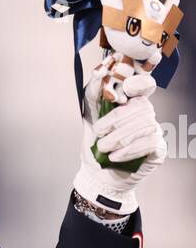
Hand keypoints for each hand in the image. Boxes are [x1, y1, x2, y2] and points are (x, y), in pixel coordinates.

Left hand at [73, 54, 166, 215]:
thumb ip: (94, 94)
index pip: (145, 85)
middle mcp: (146, 113)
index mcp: (131, 101)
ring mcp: (154, 130)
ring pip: (144, 126)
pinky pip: (149, 143)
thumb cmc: (95, 144)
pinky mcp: (158, 148)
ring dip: (119, 138)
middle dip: (116, 122)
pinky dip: (129, 150)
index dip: (139, 84)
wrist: (97, 173)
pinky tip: (116, 157)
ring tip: (104, 149)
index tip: (126, 90)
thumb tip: (99, 73)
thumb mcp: (89, 117)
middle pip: (141, 108)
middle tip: (99, 136)